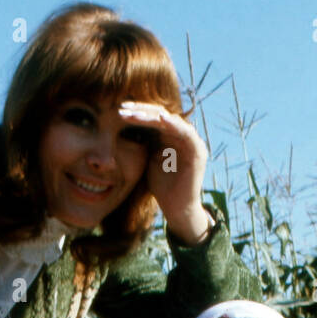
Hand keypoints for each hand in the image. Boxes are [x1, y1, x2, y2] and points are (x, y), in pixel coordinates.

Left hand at [117, 100, 211, 242]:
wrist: (177, 208)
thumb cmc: (162, 186)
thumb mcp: (148, 159)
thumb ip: (145, 142)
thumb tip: (125, 127)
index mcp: (171, 136)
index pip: (154, 117)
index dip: (138, 112)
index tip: (119, 111)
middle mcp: (182, 135)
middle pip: (161, 114)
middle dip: (141, 111)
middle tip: (123, 109)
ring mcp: (191, 142)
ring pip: (171, 120)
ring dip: (152, 116)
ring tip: (134, 114)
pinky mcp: (197, 151)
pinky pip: (186, 132)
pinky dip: (174, 124)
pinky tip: (160, 119)